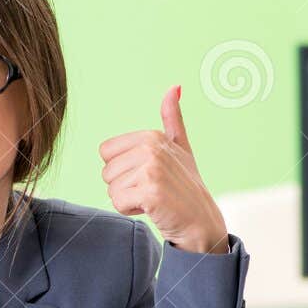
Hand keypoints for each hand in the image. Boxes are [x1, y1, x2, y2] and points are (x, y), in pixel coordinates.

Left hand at [98, 85, 228, 253]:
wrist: (201, 221)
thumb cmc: (186, 186)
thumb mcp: (180, 147)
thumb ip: (172, 118)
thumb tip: (175, 87)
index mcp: (151, 136)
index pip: (106, 153)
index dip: (122, 169)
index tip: (147, 175)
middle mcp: (151, 148)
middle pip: (106, 172)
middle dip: (124, 186)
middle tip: (151, 189)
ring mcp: (152, 169)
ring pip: (111, 189)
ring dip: (128, 199)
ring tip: (153, 199)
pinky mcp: (150, 192)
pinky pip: (118, 202)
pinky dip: (131, 210)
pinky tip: (152, 208)